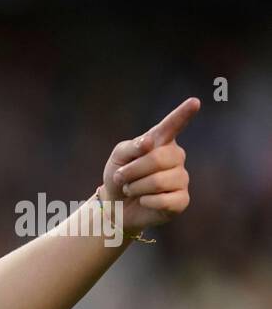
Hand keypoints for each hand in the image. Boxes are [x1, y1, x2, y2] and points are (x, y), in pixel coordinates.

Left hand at [102, 97, 198, 236]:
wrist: (115, 206)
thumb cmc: (119, 176)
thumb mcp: (118, 157)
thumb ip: (131, 147)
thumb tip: (150, 143)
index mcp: (162, 142)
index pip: (173, 125)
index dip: (183, 114)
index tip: (194, 102)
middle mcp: (176, 157)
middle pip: (159, 158)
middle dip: (133, 170)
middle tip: (121, 178)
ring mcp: (181, 179)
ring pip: (159, 181)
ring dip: (136, 187)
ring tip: (131, 190)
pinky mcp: (181, 200)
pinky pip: (165, 200)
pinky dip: (146, 201)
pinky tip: (144, 201)